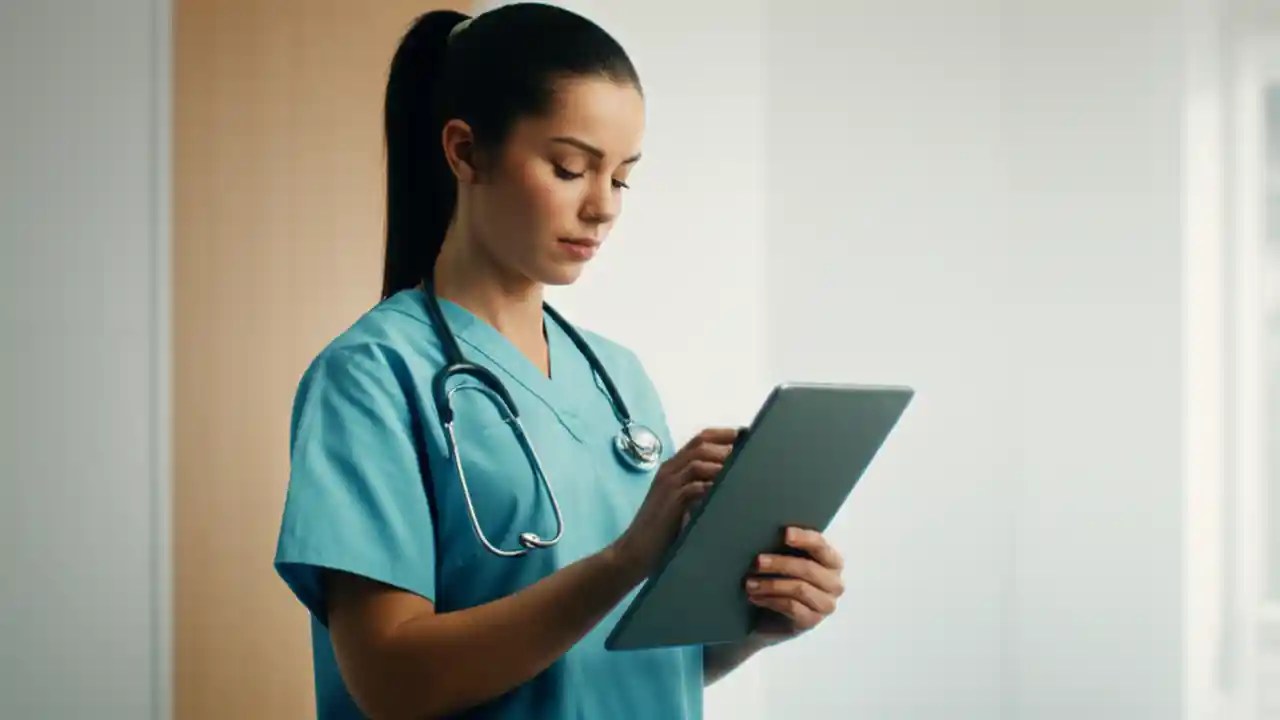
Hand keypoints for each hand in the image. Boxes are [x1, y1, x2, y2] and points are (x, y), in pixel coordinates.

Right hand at [609, 428, 738, 580]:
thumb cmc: (662, 531)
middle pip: (701, 444)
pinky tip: (728, 491)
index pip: (700, 439)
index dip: (724, 434)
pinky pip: (694, 486)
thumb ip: (699, 489)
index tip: (747, 435)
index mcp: (672, 468)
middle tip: (752, 451)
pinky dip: (712, 485)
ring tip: (745, 470)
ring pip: (698, 461)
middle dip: (728, 444)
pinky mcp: (671, 501)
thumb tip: (730, 483)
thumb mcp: (681, 503)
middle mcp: (669, 470)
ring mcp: (669, 484)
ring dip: (723, 463)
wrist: (635, 551)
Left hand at [744, 527, 844, 645]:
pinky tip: (755, 597)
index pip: (821, 545)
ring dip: (771, 584)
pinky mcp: (811, 621)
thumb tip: (765, 532)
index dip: (804, 538)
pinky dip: (770, 600)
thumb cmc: (782, 581)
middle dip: (780, 563)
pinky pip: (792, 607)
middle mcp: (834, 583)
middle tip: (757, 562)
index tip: (785, 534)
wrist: (773, 619)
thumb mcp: (786, 562)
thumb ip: (786, 548)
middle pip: (808, 568)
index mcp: (832, 562)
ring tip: (749, 584)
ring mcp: (825, 604)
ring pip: (799, 588)